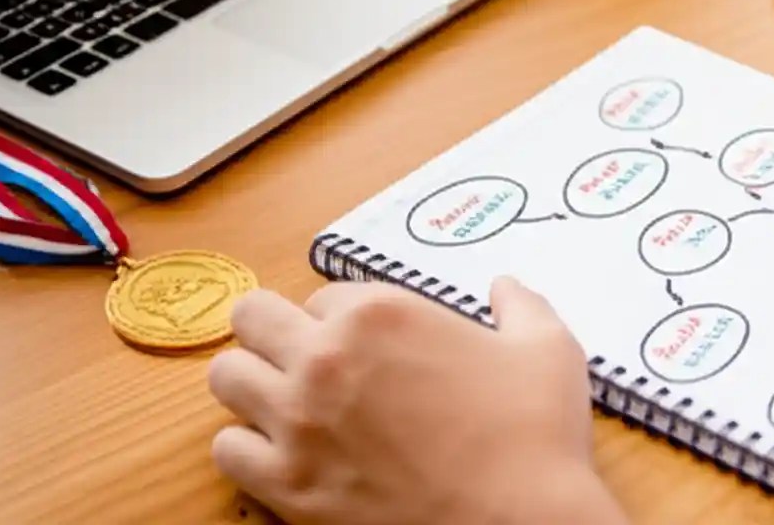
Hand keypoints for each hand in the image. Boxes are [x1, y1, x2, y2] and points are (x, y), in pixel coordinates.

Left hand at [207, 278, 626, 524]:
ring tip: (283, 404)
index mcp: (380, 313)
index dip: (339, 320)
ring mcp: (299, 423)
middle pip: (253, 318)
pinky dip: (248, 450)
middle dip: (274, 333)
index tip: (360, 346)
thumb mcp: (546, 350)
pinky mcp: (287, 485)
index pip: (321, 296)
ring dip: (252, 385)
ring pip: (227, 377)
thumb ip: (521, 306)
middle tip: (300, 359)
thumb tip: (505, 287)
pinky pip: (227, 449)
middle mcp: (326, 358)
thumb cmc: (535, 439)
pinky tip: (283, 456)